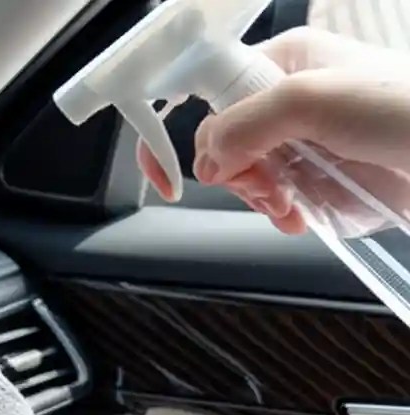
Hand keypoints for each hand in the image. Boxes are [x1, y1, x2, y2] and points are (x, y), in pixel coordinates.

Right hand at [138, 28, 409, 234]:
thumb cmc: (409, 109)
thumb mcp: (312, 101)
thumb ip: (243, 124)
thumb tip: (207, 159)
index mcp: (286, 61)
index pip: (208, 91)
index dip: (182, 131)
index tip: (165, 173)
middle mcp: (293, 98)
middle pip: (224, 142)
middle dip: (235, 173)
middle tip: (265, 187)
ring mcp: (309, 139)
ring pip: (250, 175)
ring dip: (262, 197)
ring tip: (290, 205)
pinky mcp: (328, 175)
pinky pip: (283, 197)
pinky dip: (285, 212)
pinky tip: (302, 216)